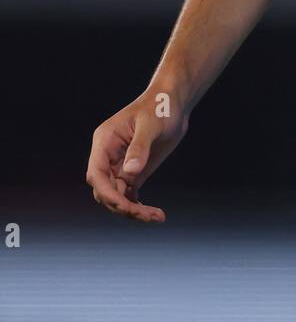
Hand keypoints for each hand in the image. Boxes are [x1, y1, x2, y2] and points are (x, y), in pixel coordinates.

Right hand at [85, 90, 188, 222]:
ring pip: (117, 196)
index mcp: (105, 142)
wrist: (174, 105)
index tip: (124, 206)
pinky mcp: (135, 172)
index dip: (106, 193)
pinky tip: (154, 214)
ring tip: (156, 217)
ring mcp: (121, 165)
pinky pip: (130, 195)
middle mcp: (109, 156)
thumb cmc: (160, 107)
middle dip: (121, 206)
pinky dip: (138, 207)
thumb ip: (140, 147)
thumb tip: (130, 171)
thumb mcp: (151, 125)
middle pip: (104, 190)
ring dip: (132, 210)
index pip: (96, 174)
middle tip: (146, 215)